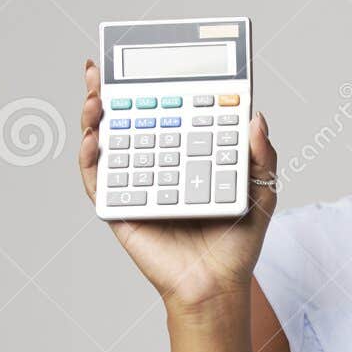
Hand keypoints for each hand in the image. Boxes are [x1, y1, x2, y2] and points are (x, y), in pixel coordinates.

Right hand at [79, 59, 279, 315]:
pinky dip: (90, 158)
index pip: (167, 114)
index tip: (148, 64)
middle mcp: (158, 167)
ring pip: (107, 146)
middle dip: (109, 94)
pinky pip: (98, 181)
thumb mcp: (261, 192)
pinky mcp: (121, 209)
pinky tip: (94, 139)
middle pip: (128, 122)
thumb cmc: (237, 244)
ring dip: (94, 119)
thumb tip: (256, 116)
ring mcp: (137, 186)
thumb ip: (260, 156)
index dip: (154, 88)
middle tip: (101, 72)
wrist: (218, 286)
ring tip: (95, 100)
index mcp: (187, 157)